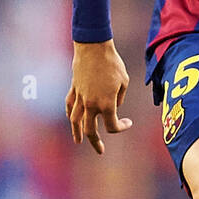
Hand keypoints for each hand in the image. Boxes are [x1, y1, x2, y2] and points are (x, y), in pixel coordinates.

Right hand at [65, 39, 131, 154]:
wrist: (93, 47)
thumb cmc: (112, 63)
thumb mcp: (124, 81)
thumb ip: (120, 98)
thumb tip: (113, 106)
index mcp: (106, 103)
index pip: (112, 125)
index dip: (121, 127)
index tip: (128, 122)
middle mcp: (91, 104)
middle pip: (90, 130)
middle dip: (95, 142)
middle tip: (100, 150)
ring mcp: (80, 97)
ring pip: (75, 121)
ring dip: (77, 133)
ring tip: (79, 141)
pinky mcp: (74, 89)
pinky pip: (69, 105)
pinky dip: (70, 114)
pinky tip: (71, 119)